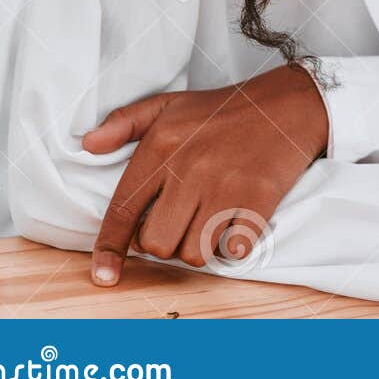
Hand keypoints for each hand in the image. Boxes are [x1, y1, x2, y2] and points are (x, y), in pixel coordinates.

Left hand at [81, 64, 328, 285]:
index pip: (123, 210)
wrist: (290, 103)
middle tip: (182, 223)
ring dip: (200, 247)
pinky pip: (234, 250)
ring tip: (210, 223)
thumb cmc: (226, 108)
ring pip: (194, 253)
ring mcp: (225, 186)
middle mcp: (189, 169)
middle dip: (165, 243)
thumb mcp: (171, 104)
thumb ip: (126, 122)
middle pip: (157, 244)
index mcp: (161, 146)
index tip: (104, 276)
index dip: (108, 250)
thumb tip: (88, 145)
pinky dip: (234, 246)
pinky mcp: (258, 199)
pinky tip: (238, 225)